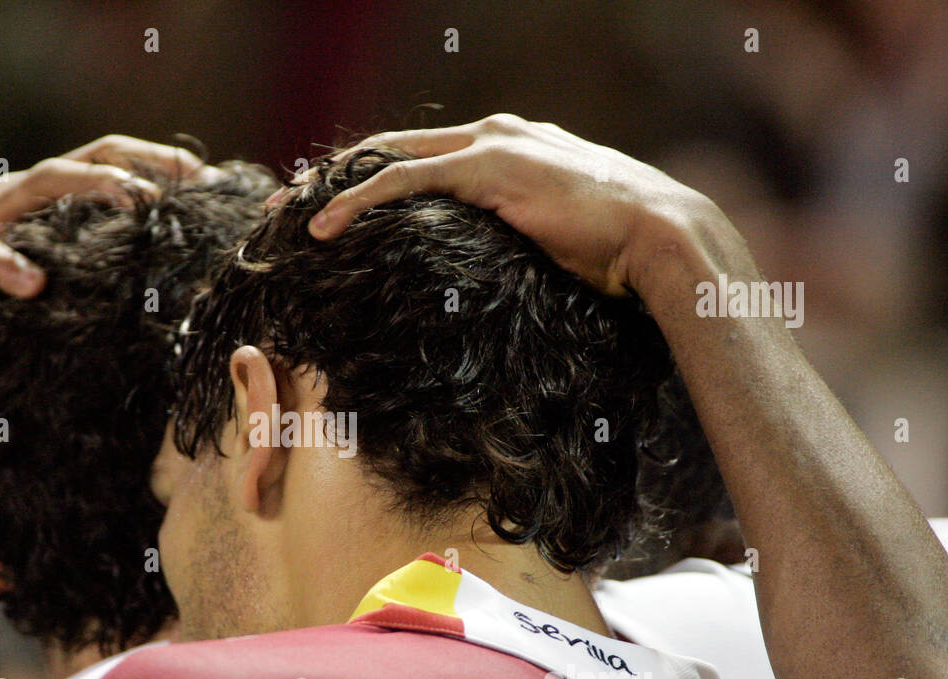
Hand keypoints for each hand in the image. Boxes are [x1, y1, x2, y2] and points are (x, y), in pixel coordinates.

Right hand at [0, 136, 218, 415]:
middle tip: (181, 183)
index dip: (157, 165)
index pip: (108, 165)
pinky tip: (33, 283)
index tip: (208, 179)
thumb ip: (95, 279)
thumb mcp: (53, 294)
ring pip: (37, 185)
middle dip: (135, 166)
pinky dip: (6, 264)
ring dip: (89, 188)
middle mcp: (17, 200)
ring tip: (135, 201)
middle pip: (81, 163)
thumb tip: (175, 296)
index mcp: (48, 206)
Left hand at [307, 114, 730, 298]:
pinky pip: (404, 181)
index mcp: (506, 147)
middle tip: (283, 206)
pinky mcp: (489, 168)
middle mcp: (493, 134)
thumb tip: (493, 275)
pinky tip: (321, 227)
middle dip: (332, 176)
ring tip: (284, 219)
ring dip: (331, 187)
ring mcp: (490, 145)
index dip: (367, 181)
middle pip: (390, 149)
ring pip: (387, 158)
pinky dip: (357, 202)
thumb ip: (517, 238)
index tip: (324, 209)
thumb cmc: (619, 251)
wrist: (664, 237)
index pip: (419, 158)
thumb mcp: (554, 240)